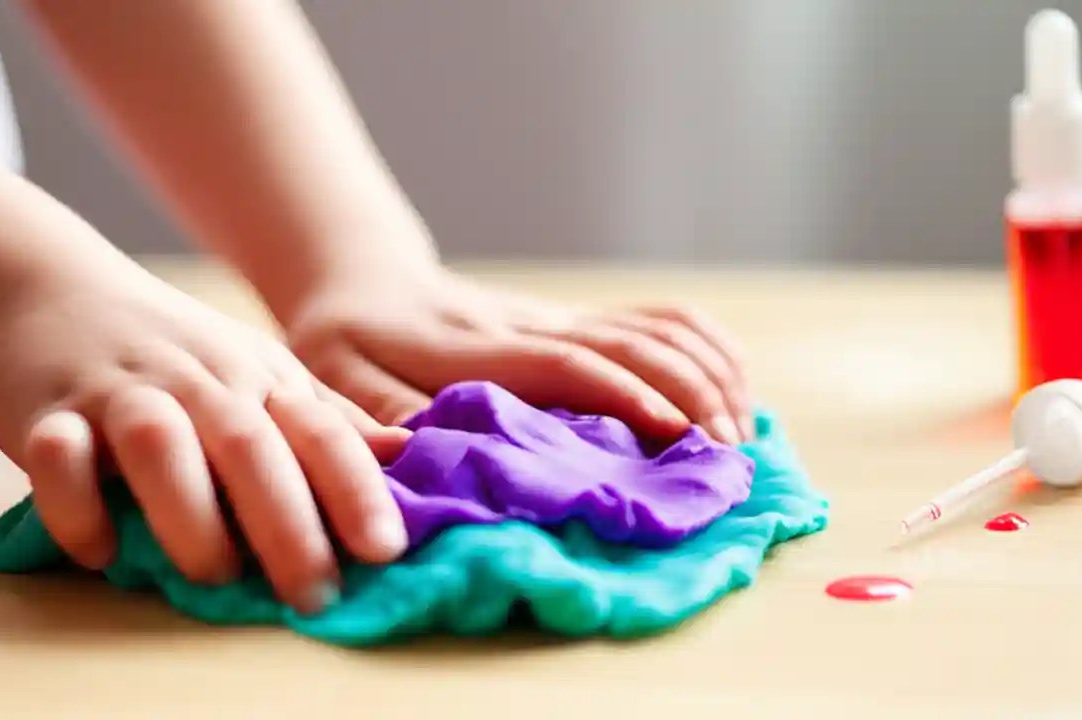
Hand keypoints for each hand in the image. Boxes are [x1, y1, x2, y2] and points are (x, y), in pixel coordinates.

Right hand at [0, 267, 408, 612]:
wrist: (53, 292)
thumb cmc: (176, 353)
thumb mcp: (260, 372)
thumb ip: (328, 420)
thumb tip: (408, 454)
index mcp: (257, 378)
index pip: (319, 432)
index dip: (355, 489)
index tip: (386, 549)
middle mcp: (196, 383)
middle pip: (249, 447)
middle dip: (287, 524)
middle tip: (314, 593)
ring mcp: (120, 393)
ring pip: (159, 445)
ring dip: (188, 515)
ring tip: (214, 576)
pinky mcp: (45, 412)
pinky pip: (58, 457)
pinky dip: (76, 505)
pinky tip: (101, 551)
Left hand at [284, 264, 751, 443]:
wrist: (363, 278)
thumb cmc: (347, 341)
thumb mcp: (340, 377)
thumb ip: (378, 412)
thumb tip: (426, 453)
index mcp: (471, 346)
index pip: (562, 363)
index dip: (624, 395)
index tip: (677, 434)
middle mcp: (527, 325)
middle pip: (627, 343)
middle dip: (690, 393)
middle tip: (729, 455)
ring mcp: (556, 316)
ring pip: (652, 326)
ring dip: (707, 373)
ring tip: (741, 435)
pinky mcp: (573, 318)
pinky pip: (654, 317)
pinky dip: (704, 348)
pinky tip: (732, 388)